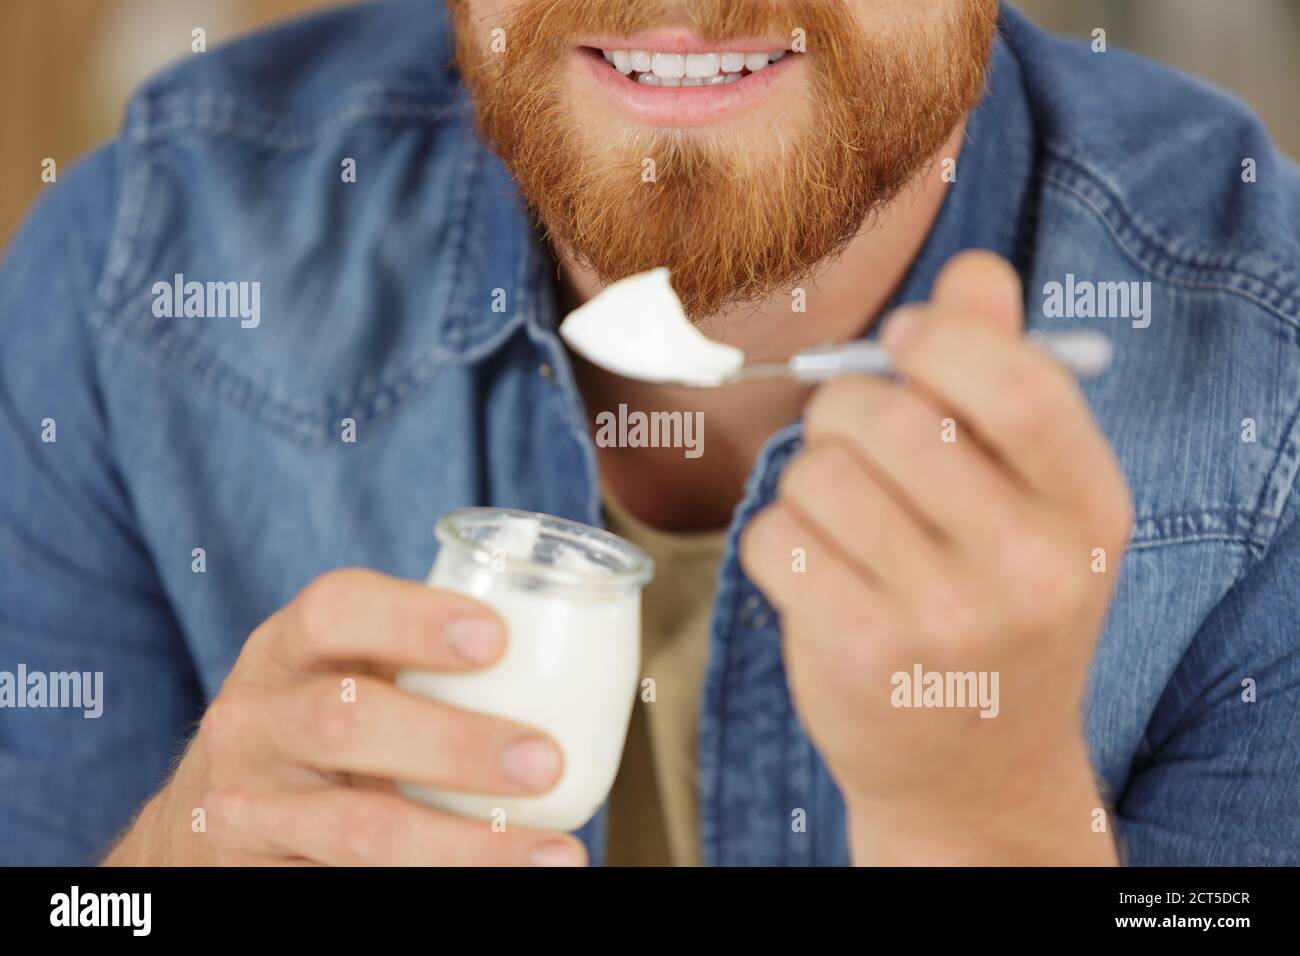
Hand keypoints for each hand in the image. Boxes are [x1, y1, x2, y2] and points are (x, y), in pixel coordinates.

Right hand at [103, 569, 586, 865]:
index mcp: (286, 650)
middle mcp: (254, 722)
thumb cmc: (310, 734)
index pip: (335, 610)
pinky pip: (343, 887)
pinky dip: (426, 885)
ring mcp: (245, 809)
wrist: (202, 827)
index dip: (415, 618)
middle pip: (347, 723)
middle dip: (456, 744)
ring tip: (553, 853)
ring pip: (356, 829)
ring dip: (464, 845)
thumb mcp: (335, 679)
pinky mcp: (254, 878)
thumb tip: (573, 668)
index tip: (497, 637)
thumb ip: (415, 664)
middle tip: (544, 761)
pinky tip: (497, 888)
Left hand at [740, 251, 1132, 863]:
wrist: (974, 771)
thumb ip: (1005, 377)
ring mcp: (942, 619)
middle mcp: (1027, 566)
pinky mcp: (857, 655)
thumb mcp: (1035, 503)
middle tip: (859, 445)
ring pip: (816, 474)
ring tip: (847, 523)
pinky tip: (819, 573)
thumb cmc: (997, 606)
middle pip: (886, 416)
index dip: (938, 337)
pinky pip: (773, 536)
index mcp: (1087, 506)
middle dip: (848, 410)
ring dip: (809, 481)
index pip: (1015, 379)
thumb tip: (970, 270)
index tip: (905, 343)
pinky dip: (778, 539)